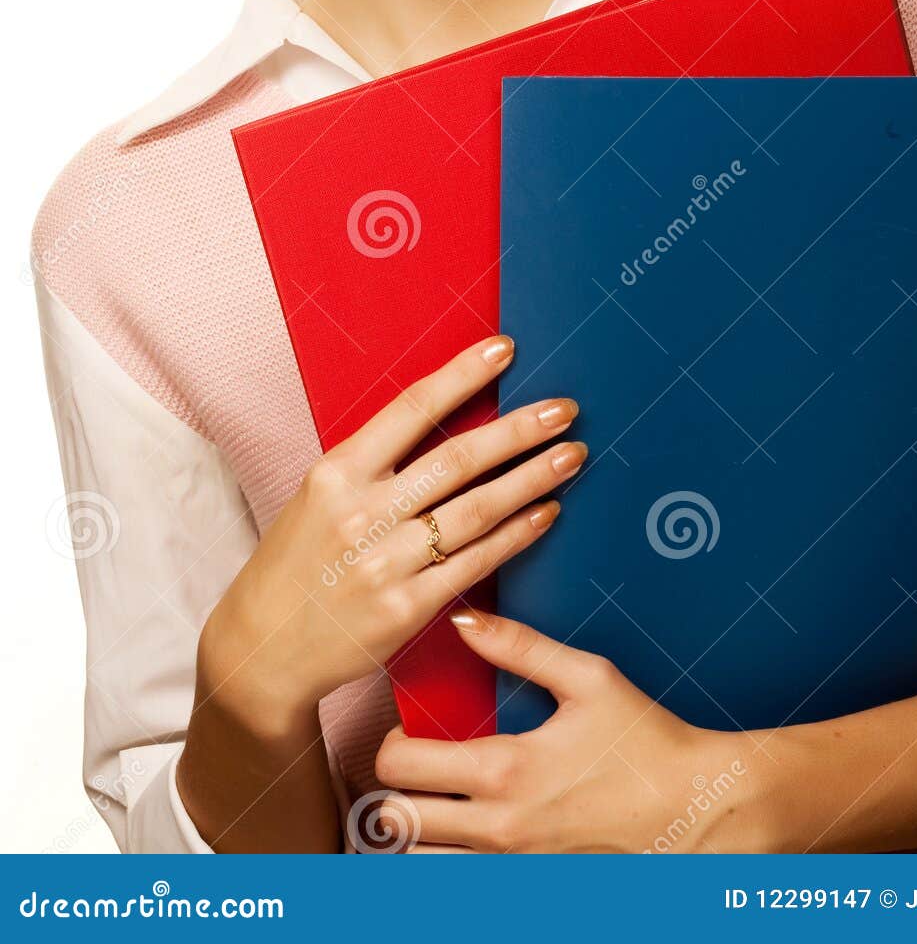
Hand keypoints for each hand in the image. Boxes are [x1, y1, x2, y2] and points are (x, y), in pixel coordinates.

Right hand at [200, 337, 585, 732]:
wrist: (265, 646)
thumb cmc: (300, 559)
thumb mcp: (320, 494)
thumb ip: (376, 461)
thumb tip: (446, 418)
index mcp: (337, 471)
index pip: (412, 408)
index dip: (463, 374)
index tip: (505, 350)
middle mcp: (362, 512)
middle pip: (458, 458)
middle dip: (520, 430)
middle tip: (566, 410)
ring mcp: (387, 562)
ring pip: (478, 509)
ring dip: (533, 478)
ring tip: (572, 456)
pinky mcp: (408, 608)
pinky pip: (478, 561)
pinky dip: (518, 534)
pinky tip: (546, 513)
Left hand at [374, 611, 782, 852]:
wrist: (699, 813)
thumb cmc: (647, 742)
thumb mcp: (589, 678)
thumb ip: (521, 646)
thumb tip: (463, 619)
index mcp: (506, 771)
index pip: (399, 766)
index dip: (389, 745)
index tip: (409, 733)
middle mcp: (499, 831)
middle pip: (395, 824)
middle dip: (392, 793)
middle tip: (414, 772)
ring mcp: (513, 873)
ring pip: (419, 868)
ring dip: (416, 838)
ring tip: (436, 809)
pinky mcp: (531, 895)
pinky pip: (460, 891)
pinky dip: (449, 869)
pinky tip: (467, 844)